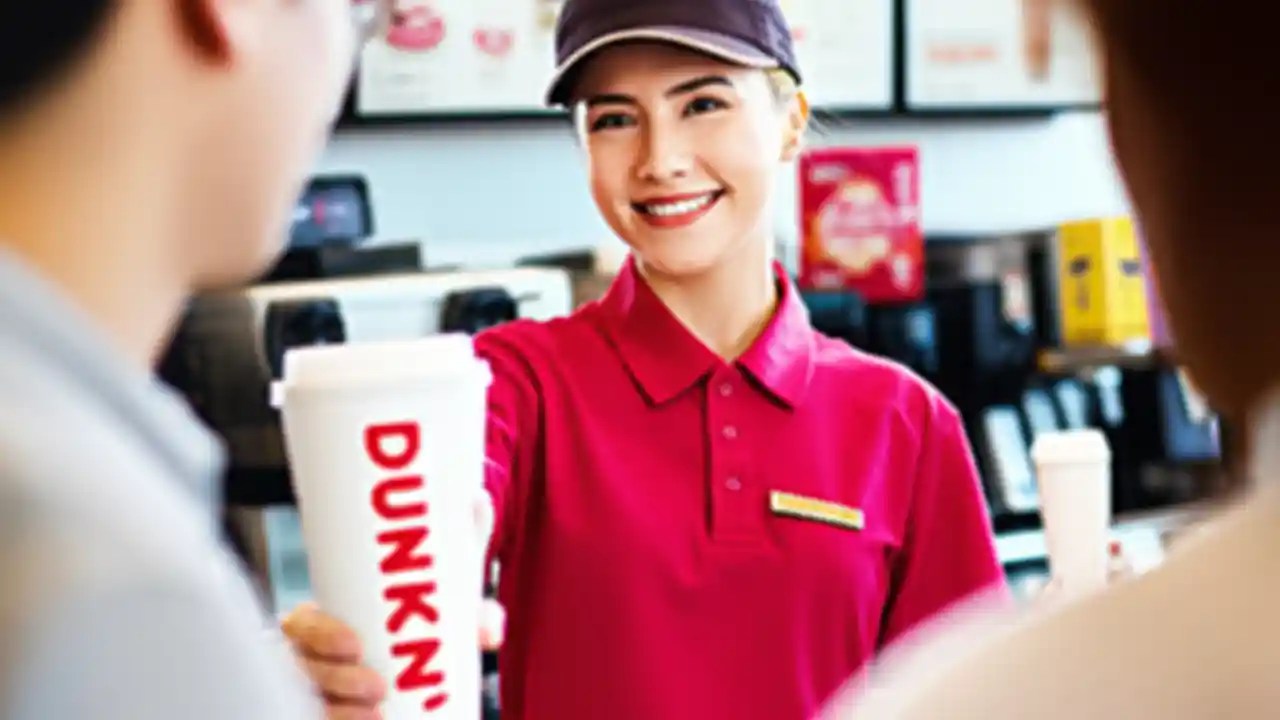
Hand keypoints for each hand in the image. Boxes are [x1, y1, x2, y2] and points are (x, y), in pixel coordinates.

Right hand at [281, 489, 505, 718]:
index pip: (298, 625)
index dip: (320, 635)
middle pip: (301, 671)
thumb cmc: (419, 616)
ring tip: (378, 716)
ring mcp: (316, 693)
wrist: (428, 676)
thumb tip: (478, 501)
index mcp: (321, 622)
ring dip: (340, 711)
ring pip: (311, 702)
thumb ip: (461, 558)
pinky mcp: (326, 711)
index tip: (354, 644)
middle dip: (336, 681)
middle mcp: (309, 660)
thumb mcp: (439, 594)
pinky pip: (318, 719)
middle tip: (379, 687)